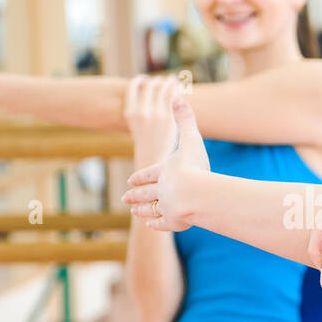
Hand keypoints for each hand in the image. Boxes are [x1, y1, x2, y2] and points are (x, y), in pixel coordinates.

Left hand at [122, 93, 209, 231]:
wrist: (196, 195)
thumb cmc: (195, 167)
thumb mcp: (191, 139)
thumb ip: (185, 119)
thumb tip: (177, 96)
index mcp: (163, 171)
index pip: (149, 174)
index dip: (140, 177)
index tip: (131, 180)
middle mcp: (161, 190)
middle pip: (145, 193)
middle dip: (135, 195)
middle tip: (125, 198)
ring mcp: (166, 207)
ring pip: (150, 209)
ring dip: (142, 210)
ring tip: (134, 212)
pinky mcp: (174, 222)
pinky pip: (162, 224)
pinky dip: (156, 224)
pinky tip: (151, 225)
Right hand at [124, 74, 181, 161]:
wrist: (154, 159)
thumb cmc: (147, 143)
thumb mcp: (136, 125)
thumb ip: (140, 110)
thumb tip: (147, 94)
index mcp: (129, 112)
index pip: (131, 87)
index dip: (139, 80)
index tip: (145, 79)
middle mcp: (140, 111)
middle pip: (149, 86)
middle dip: (156, 81)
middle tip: (163, 80)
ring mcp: (154, 114)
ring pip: (161, 88)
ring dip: (168, 82)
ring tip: (173, 80)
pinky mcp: (167, 117)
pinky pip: (172, 96)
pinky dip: (175, 89)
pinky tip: (178, 88)